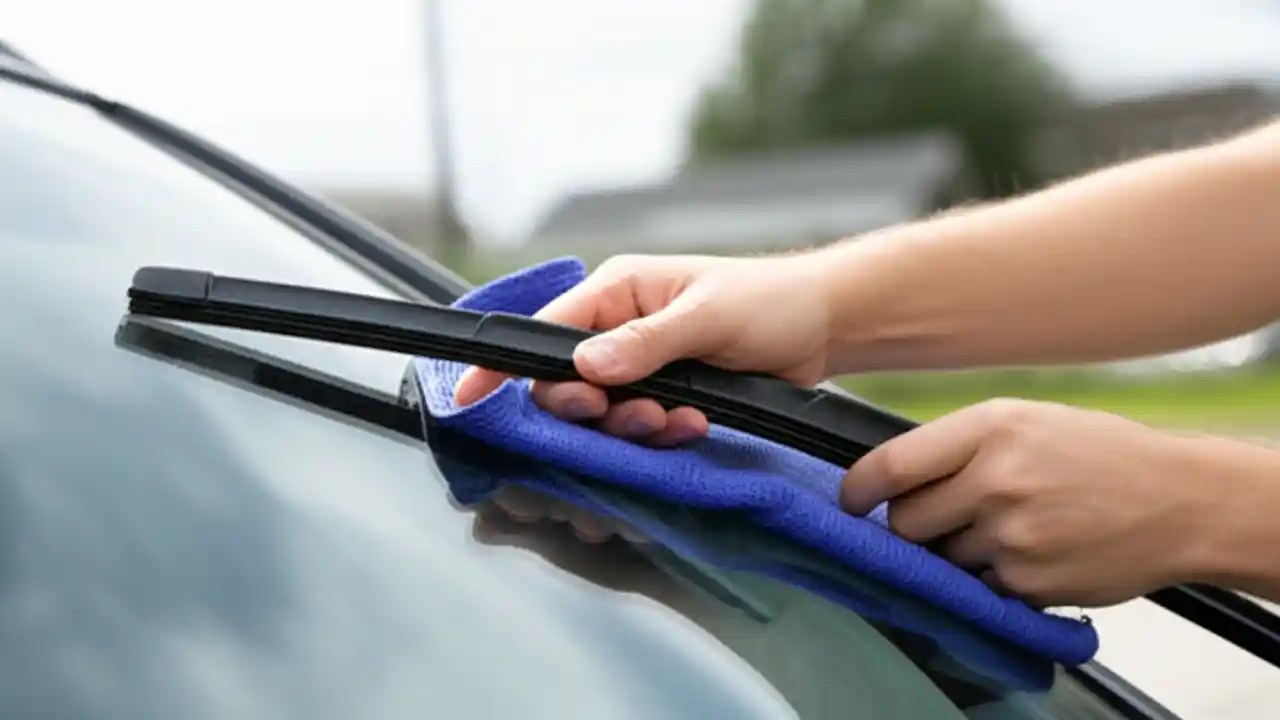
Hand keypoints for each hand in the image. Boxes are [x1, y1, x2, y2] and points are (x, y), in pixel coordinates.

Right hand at [454, 252, 837, 538]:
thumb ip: (646, 343)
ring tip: (678, 416)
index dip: (506, 365)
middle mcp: (619, 328)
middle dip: (594, 410)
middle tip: (637, 414)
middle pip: (567, 384)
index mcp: (618, 291)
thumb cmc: (768, 300)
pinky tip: (695, 420)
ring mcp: (641, 364)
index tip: (470, 396)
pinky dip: (661, 433)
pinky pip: (640, 427)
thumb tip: (586, 365)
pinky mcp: (666, 393)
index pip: (544, 330)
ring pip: (603, 413)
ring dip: (633, 426)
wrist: (823, 326)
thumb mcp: (707, 316)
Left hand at [841, 398, 1234, 607]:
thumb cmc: (1098, 454)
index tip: (849, 501)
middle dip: (910, 525)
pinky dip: (990, 578)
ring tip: (1004, 530)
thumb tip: (890, 476)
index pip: (891, 466)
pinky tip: (1028, 553)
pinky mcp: (1029, 584)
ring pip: (940, 559)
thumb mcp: (1026, 420)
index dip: (858, 489)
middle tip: (941, 517)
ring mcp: (1012, 537)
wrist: (1181, 500)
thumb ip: (958, 444)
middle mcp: (996, 480)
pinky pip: (978, 587)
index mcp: (990, 429)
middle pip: (904, 522)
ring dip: (954, 553)